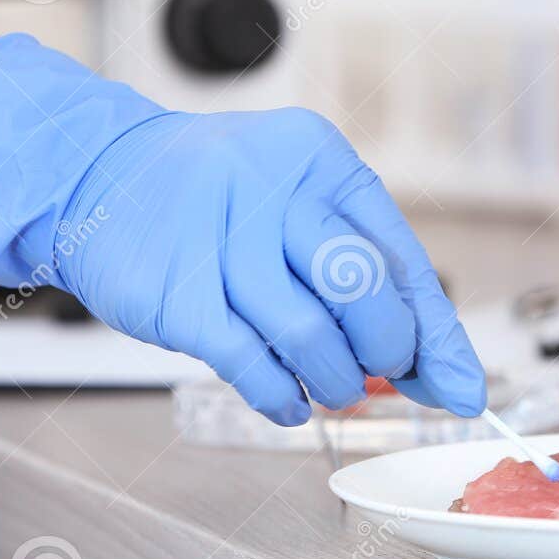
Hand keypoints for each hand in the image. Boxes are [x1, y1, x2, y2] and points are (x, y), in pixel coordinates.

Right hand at [0, 35, 485, 424]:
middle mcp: (271, 189)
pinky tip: (288, 399)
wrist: (94, 176)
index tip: (464, 385)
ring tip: (330, 384)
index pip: (399, 255)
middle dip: (387, 351)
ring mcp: (220, 241)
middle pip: (362, 289)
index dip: (436, 331)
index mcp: (317, 159)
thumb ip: (361, 273)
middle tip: (380, 372)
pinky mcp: (177, 294)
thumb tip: (436, 365)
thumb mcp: (294, 203)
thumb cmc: (212, 198)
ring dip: (334, 380)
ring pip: (310, 336)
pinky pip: (251, 365)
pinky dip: (282, 396)